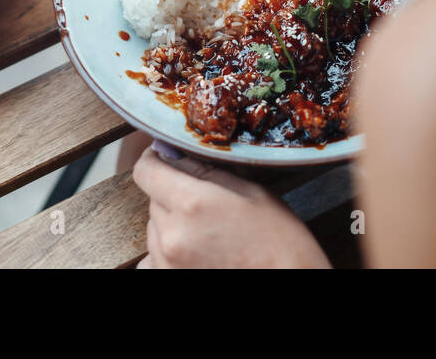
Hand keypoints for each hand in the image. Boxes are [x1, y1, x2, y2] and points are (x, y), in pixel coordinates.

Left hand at [132, 144, 330, 267]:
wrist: (289, 281)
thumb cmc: (279, 241)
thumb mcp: (249, 190)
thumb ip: (204, 170)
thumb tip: (172, 154)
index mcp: (192, 203)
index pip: (146, 171)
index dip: (155, 159)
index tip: (164, 158)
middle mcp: (172, 235)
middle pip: (153, 200)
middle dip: (172, 194)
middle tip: (204, 202)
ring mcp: (168, 263)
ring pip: (153, 228)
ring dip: (170, 224)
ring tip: (206, 232)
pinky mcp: (170, 279)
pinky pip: (152, 260)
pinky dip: (165, 253)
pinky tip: (191, 252)